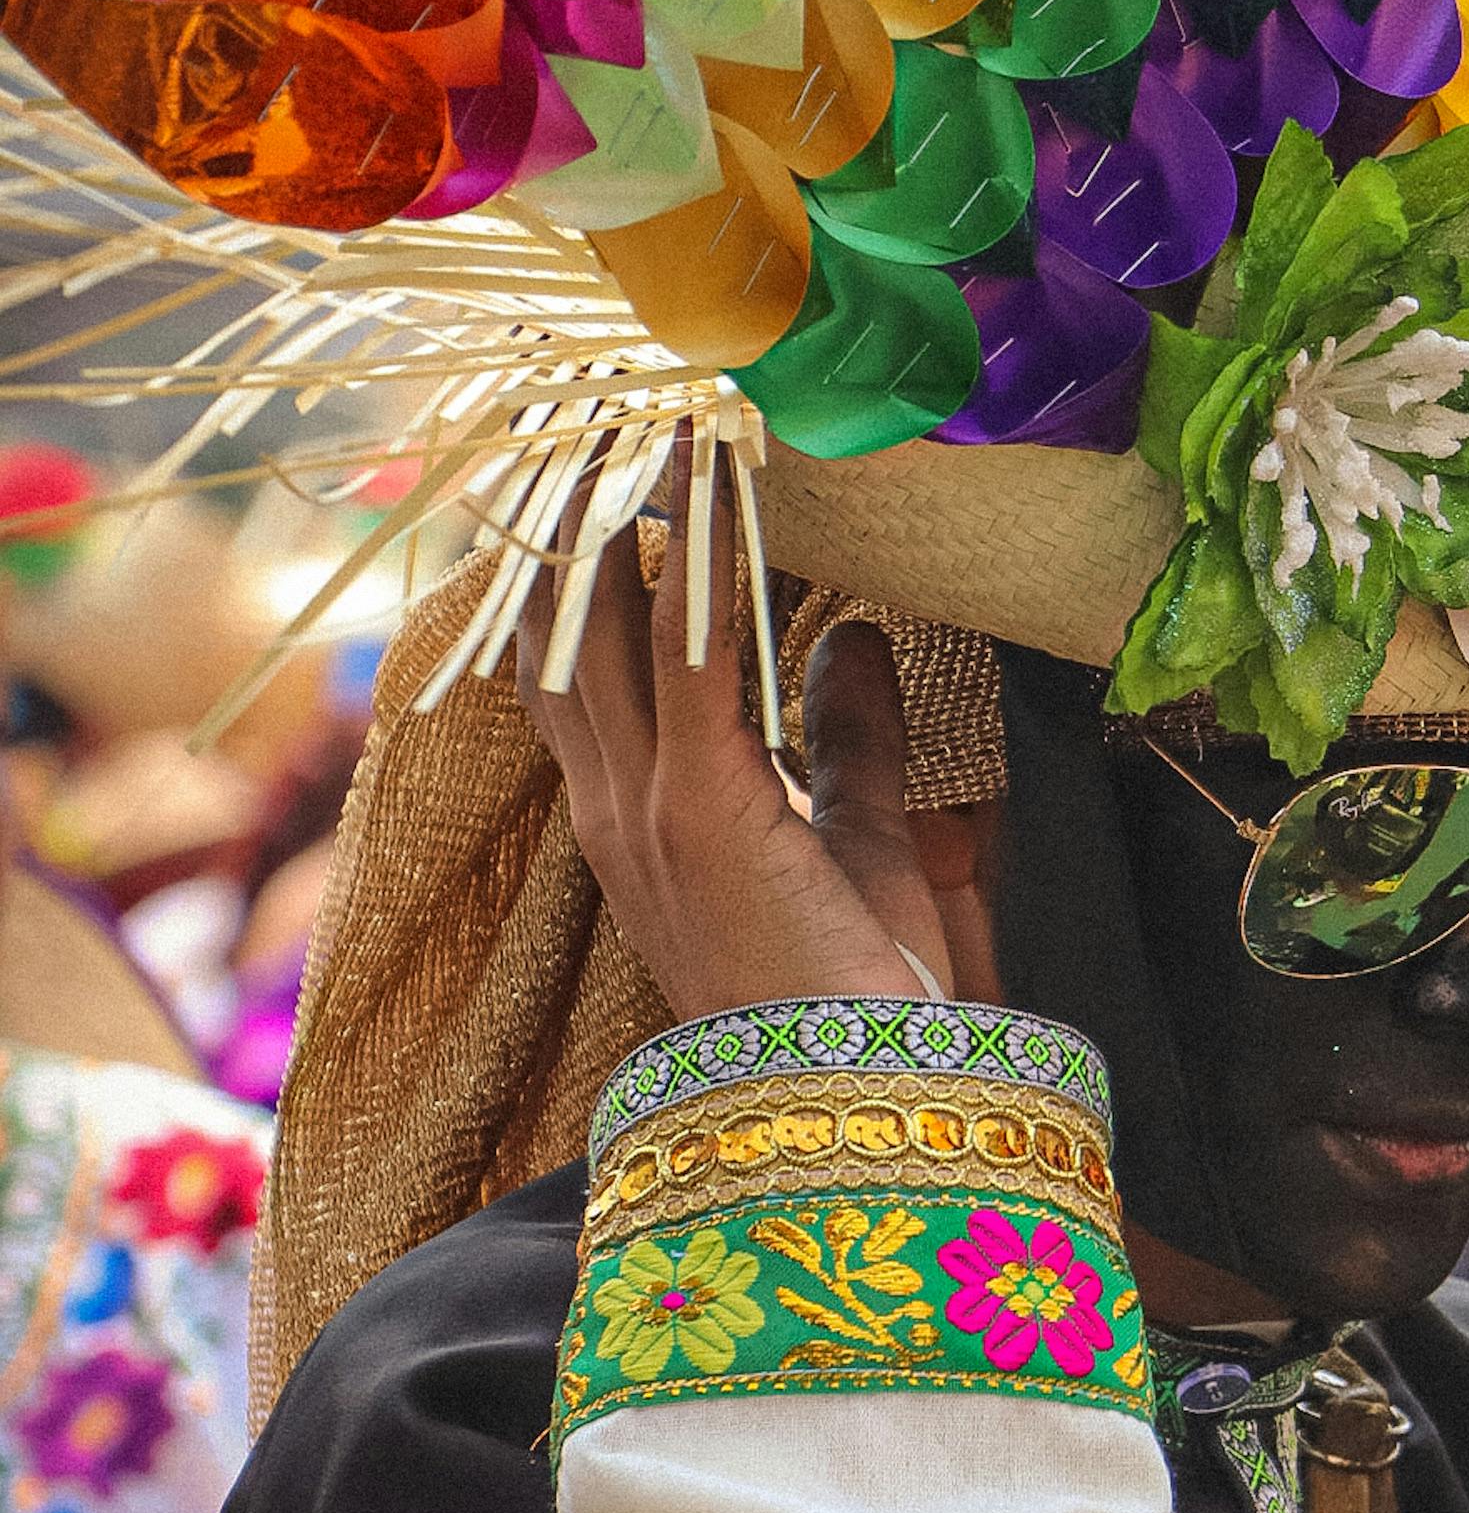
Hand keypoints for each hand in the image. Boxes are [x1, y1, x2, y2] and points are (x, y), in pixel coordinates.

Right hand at [520, 450, 984, 1019]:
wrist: (861, 1115)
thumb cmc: (860, 1002)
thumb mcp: (863, 846)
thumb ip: (854, 742)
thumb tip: (857, 640)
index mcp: (639, 823)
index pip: (576, 671)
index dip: (576, 570)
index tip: (593, 470)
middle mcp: (617, 808)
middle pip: (561, 630)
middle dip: (571, 515)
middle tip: (593, 397)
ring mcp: (650, 808)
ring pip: (603, 625)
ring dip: (618, 508)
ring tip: (638, 399)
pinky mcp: (708, 807)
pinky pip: (687, 654)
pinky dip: (694, 561)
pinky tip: (704, 477)